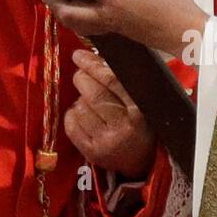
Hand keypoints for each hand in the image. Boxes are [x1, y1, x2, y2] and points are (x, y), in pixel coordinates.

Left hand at [35, 0, 207, 56]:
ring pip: (75, 24)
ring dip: (61, 11)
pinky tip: (79, 7)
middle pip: (67, 12)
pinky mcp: (117, 32)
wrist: (187, 34)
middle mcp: (107, 14)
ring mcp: (111, 26)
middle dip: (51, 0)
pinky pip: (86, 27)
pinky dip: (75, 18)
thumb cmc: (175, 2)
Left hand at [65, 49, 155, 178]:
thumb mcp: (143, 102)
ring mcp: (107, 142)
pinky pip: (72, 126)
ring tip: (88, 100)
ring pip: (81, 109)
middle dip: (82, 79)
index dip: (93, 66)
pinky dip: (72, 114)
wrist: (144, 161)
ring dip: (79, 99)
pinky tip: (82, 114)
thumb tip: (92, 56)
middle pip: (94, 95)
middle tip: (80, 74)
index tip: (79, 55)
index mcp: (141, 111)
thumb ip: (124, 81)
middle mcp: (125, 127)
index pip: (112, 81)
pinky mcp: (93, 153)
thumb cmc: (142, 124)